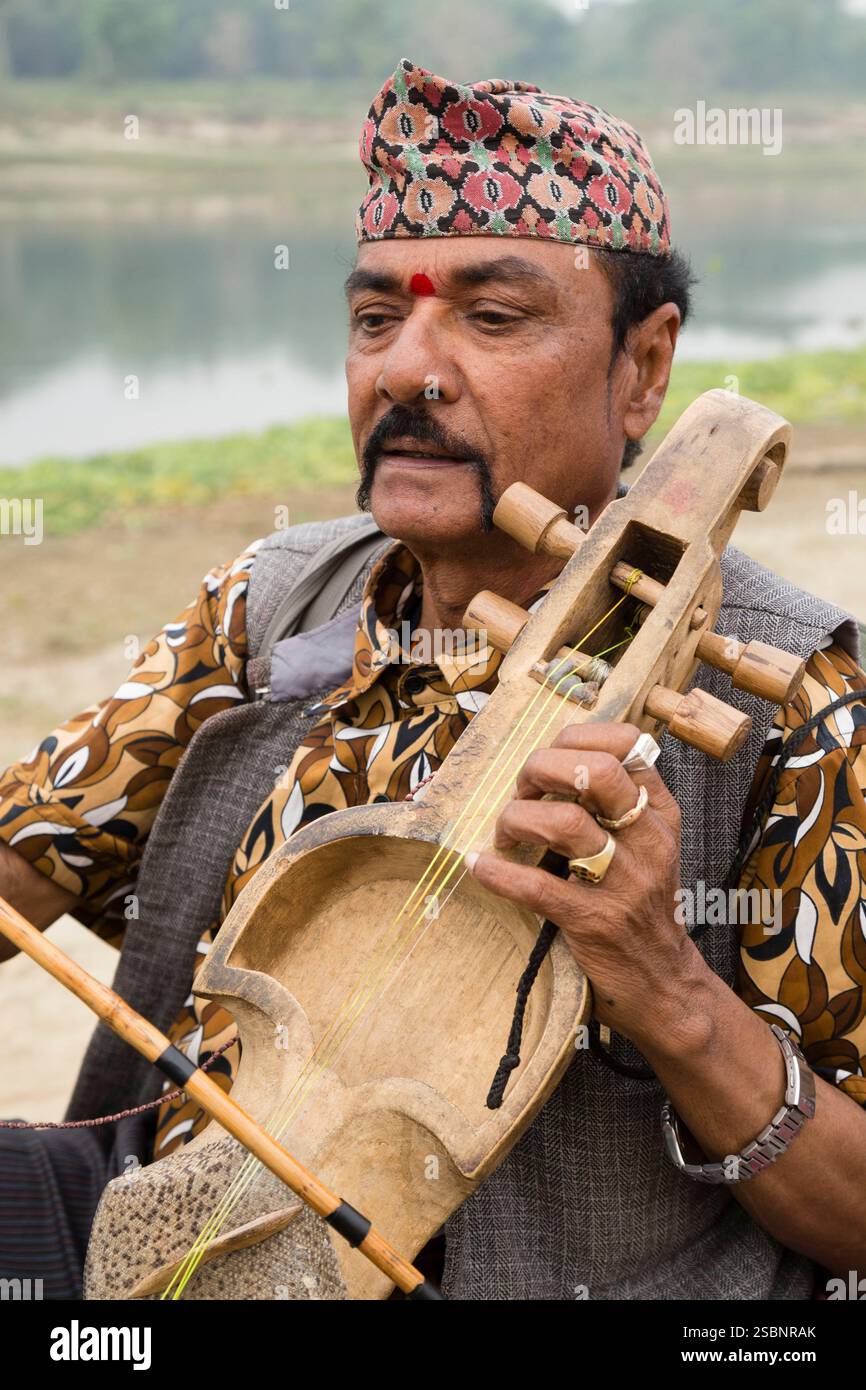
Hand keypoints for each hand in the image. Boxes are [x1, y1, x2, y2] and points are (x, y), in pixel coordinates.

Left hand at [465, 722, 707, 1050]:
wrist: (665, 981)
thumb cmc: (642, 903)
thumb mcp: (648, 844)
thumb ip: (617, 801)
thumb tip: (558, 759)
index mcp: (659, 814)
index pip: (626, 743)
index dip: (574, 740)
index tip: (550, 763)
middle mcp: (646, 840)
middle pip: (595, 771)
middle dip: (541, 769)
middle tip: (522, 793)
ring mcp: (623, 881)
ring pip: (563, 822)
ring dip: (516, 819)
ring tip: (504, 835)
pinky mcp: (593, 921)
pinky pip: (536, 887)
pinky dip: (498, 873)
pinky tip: (480, 866)